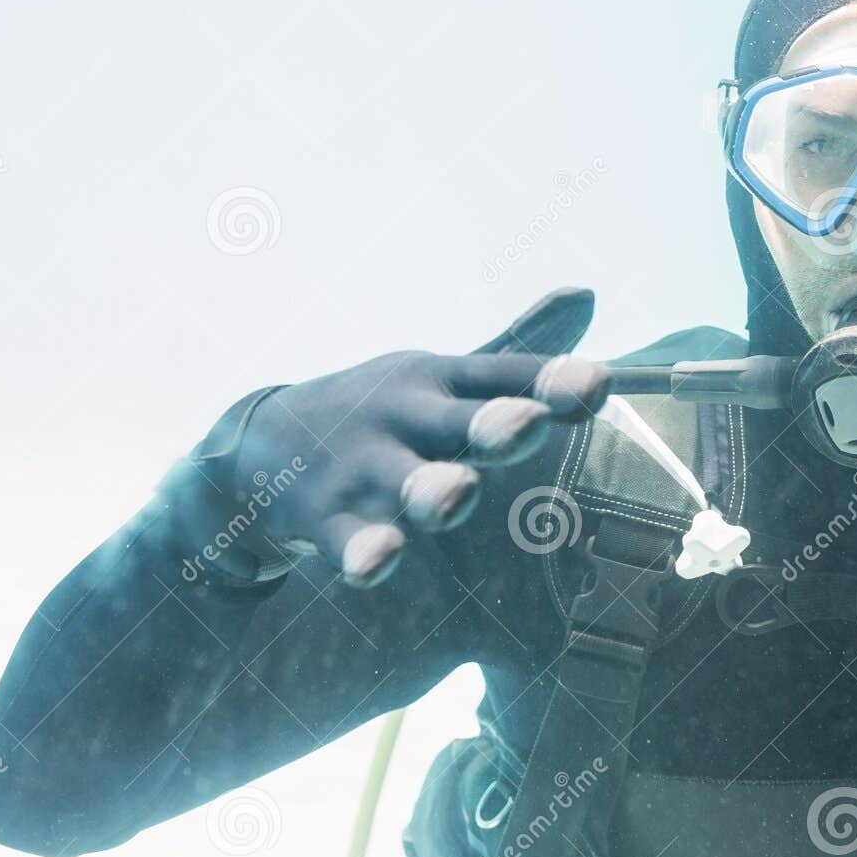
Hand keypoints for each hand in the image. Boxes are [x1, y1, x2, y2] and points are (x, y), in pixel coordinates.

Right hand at [175, 289, 606, 587]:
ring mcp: (362, 464)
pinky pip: (347, 537)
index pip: (503, 374)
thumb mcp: (443, 377)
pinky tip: (379, 562)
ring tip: (458, 494)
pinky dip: (362, 550)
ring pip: (402, 481)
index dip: (551, 380)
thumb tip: (589, 294)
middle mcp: (405, 414)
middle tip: (530, 425)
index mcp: (442, 380)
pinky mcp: (323, 513)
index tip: (599, 384)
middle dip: (494, 424)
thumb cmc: (383, 414)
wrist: (257, 448)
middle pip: (455, 420)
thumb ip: (517, 350)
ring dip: (430, 489)